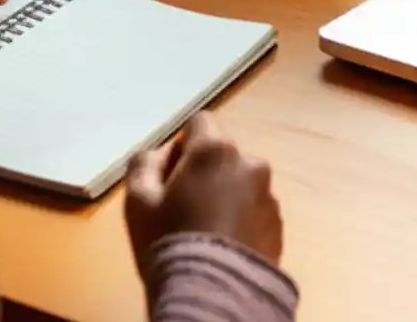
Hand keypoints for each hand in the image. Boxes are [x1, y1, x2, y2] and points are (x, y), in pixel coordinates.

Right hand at [125, 114, 283, 269]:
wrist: (212, 294)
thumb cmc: (169, 240)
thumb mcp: (138, 200)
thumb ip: (145, 163)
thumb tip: (162, 151)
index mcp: (215, 150)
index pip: (201, 122)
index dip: (183, 145)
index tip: (171, 174)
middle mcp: (250, 164)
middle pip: (223, 154)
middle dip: (205, 171)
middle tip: (184, 206)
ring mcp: (269, 195)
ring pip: (241, 183)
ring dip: (226, 195)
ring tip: (206, 231)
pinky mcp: (279, 225)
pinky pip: (254, 210)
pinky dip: (241, 219)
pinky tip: (224, 244)